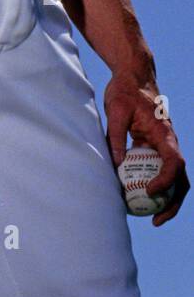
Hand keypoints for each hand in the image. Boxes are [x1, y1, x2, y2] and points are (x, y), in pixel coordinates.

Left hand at [104, 71, 187, 225]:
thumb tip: (114, 166)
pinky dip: (154, 186)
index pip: (174, 162)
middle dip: (173, 202)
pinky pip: (160, 171)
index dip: (166, 180)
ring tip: (151, 218)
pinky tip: (137, 198)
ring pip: (175, 178)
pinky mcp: (156, 147)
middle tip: (157, 220)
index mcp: (164, 133)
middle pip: (181, 178)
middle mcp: (170, 142)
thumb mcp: (116, 110)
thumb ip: (116, 137)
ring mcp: (165, 146)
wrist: (134, 76)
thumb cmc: (124, 91)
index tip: (150, 191)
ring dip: (167, 199)